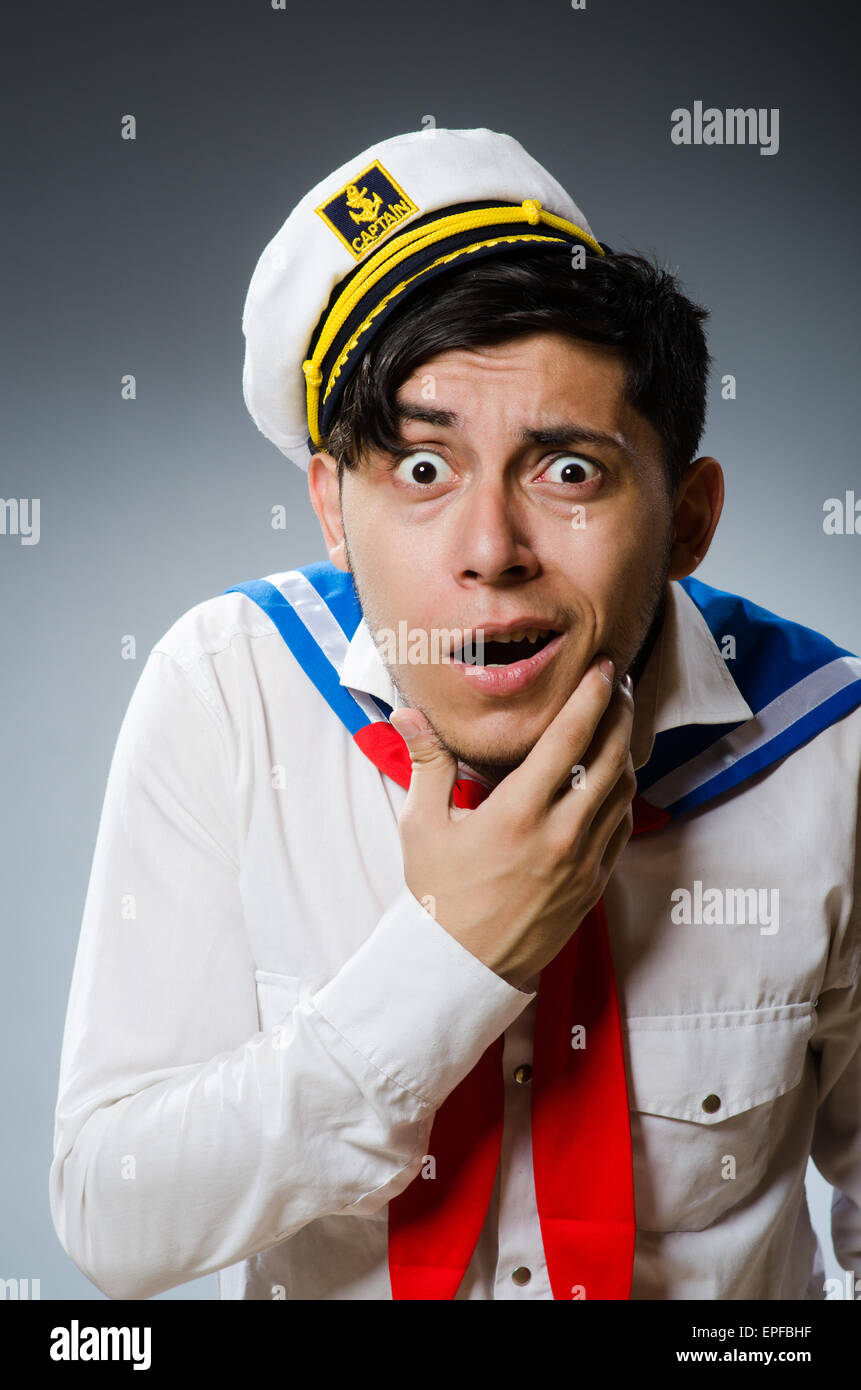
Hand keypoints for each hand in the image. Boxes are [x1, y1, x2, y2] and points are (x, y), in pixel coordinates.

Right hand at [389, 657, 635, 988]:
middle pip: (609, 757)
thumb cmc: (438, 895)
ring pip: (623, 791)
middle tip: (620, 685)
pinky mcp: (593, 883)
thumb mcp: (423, 826)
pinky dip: (624, 793)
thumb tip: (408, 713)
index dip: (590, 697)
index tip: (603, 669)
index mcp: (518, 813)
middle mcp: (559, 833)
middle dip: (619, 714)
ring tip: (619, 722)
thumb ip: (427, 763)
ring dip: (625, 750)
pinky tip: (614, 777)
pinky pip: (621, 827)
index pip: (568, 739)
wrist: (463, 967)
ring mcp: (583, 861)